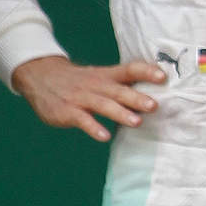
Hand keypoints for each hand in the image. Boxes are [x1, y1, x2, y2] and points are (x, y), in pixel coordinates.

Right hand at [11, 55, 164, 141]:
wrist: (42, 77)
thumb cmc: (81, 80)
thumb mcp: (101, 76)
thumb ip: (123, 83)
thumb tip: (154, 92)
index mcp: (108, 75)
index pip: (130, 69)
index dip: (146, 72)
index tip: (163, 76)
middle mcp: (97, 85)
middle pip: (119, 90)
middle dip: (137, 98)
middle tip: (154, 106)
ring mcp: (81, 98)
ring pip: (103, 105)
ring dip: (120, 113)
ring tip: (137, 122)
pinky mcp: (67, 111)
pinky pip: (82, 120)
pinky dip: (93, 128)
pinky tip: (104, 136)